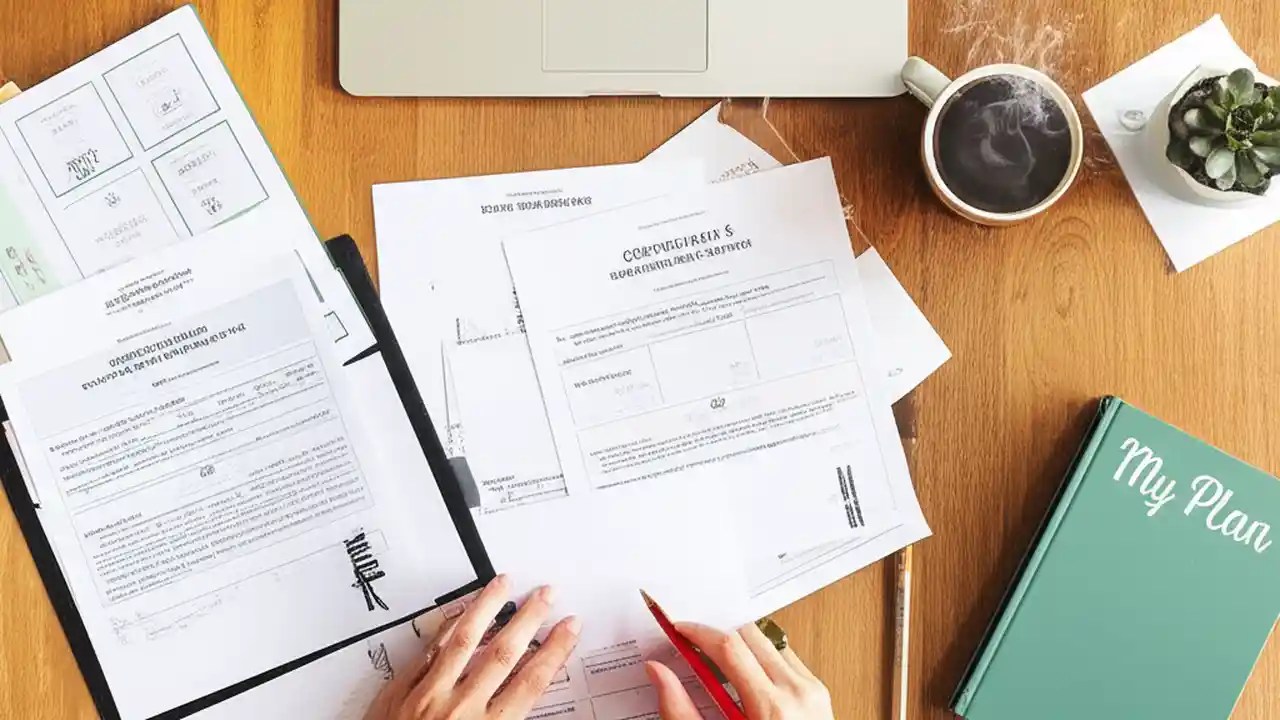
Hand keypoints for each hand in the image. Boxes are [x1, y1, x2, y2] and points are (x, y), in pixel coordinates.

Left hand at [364, 575, 580, 719]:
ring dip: (488, 607)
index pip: (531, 681)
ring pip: (464, 639)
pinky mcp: (400, 692)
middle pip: (503, 652)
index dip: (554, 650)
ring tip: (504, 583)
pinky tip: (459, 610)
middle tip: (546, 593)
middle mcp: (461, 709)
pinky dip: (446, 626)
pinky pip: (427, 649)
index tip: (568, 627)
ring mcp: (428, 696)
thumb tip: (528, 696)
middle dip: (529, 618)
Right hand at [644, 623, 832, 719]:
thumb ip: (682, 712)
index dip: (699, 632)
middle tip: (693, 644)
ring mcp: (812, 689)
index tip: (679, 630)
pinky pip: (786, 657)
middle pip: (751, 635)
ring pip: (769, 642)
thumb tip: (659, 674)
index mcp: (772, 707)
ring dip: (742, 645)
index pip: (730, 647)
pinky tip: (746, 677)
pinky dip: (762, 659)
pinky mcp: (818, 692)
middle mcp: (798, 691)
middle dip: (718, 634)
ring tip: (718, 665)